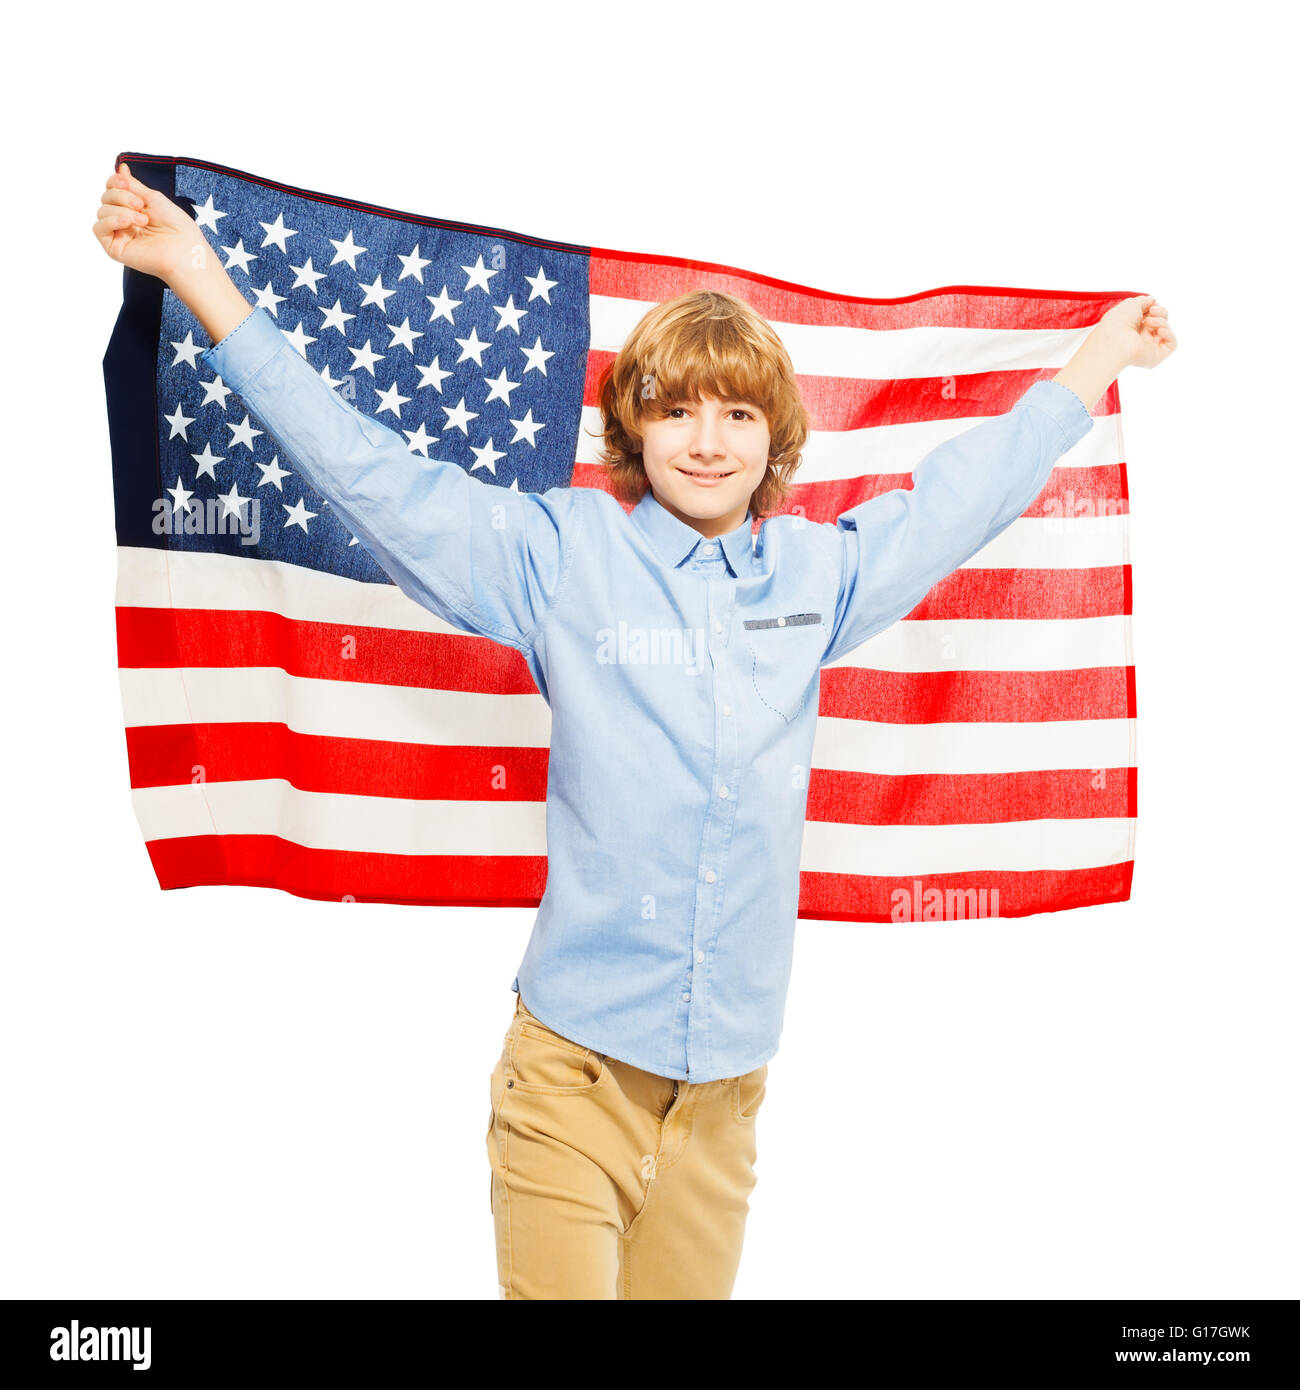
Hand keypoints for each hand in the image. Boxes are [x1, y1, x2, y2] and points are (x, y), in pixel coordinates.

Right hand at [92, 161, 213, 287]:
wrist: (183, 250)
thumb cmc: (176, 227)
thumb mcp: (152, 198)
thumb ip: (133, 185)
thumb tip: (121, 168)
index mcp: (134, 208)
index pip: (112, 189)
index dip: (115, 182)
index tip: (126, 181)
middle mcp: (125, 221)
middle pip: (106, 198)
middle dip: (121, 196)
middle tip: (141, 206)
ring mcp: (119, 234)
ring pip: (102, 211)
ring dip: (121, 210)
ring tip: (143, 220)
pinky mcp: (115, 247)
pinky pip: (98, 228)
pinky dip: (110, 220)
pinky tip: (127, 222)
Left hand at [1097, 293, 1177, 369]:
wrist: (1115, 340)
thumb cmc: (1117, 322)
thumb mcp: (1131, 304)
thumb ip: (1144, 301)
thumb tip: (1152, 300)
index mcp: (1132, 327)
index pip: (1151, 316)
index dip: (1154, 308)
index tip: (1151, 305)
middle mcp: (1140, 338)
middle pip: (1161, 322)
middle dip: (1160, 312)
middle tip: (1152, 311)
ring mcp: (1148, 348)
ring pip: (1166, 330)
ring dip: (1161, 321)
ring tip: (1149, 321)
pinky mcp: (1156, 357)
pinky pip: (1171, 344)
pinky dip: (1169, 334)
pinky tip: (1159, 331)